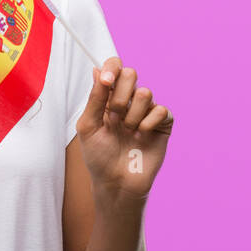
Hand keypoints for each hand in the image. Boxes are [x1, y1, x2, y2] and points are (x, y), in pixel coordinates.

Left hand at [76, 56, 172, 200]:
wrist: (116, 182)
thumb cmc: (98, 156)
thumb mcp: (88, 126)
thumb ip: (95, 98)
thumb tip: (97, 69)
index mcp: (107, 98)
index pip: (114, 68)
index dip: (113, 68)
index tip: (107, 81)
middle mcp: (127, 101)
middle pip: (131, 74)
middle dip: (121, 94)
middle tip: (114, 117)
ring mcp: (145, 112)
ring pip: (146, 93)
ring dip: (133, 114)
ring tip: (127, 131)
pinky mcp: (162, 124)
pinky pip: (161, 110)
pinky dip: (148, 122)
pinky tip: (141, 136)